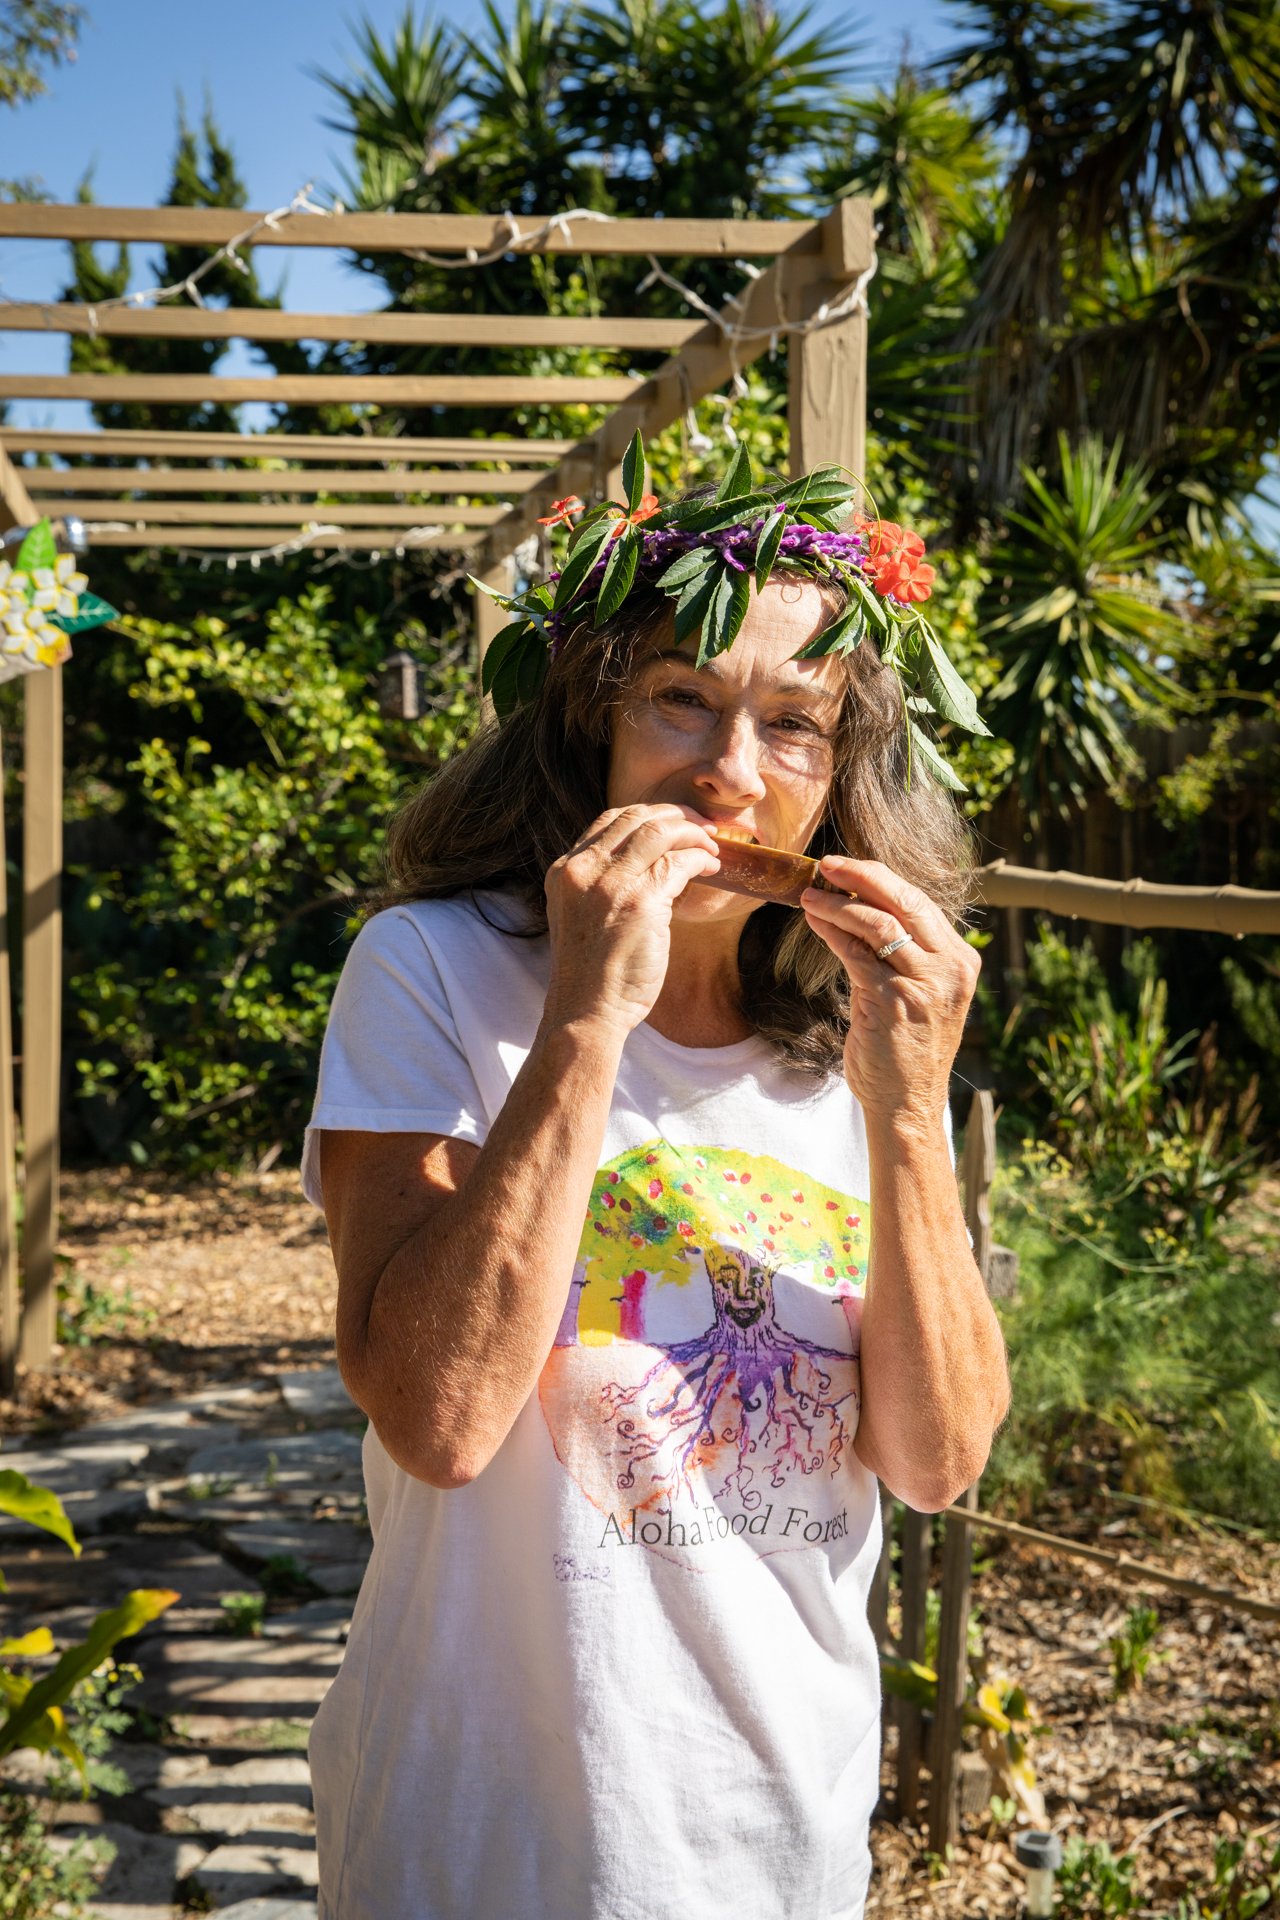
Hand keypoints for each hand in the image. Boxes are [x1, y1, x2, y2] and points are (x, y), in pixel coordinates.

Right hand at [544, 804, 720, 1035]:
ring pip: (660, 832)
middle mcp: (583, 870)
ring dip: (693, 833)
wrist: (587, 1012)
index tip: (673, 824)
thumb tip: (648, 862)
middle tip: (702, 827)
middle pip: (635, 817)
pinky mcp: (641, 901)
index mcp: (564, 871)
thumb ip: (601, 884)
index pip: (608, 820)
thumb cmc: (591, 974)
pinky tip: (713, 868)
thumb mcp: (581, 915)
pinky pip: (680, 862)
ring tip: (712, 845)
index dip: (647, 816)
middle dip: (676, 815)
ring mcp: (611, 883)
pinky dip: (701, 858)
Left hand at [800, 857, 980, 1131]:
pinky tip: (812, 920)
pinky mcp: (892, 1000)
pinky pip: (856, 953)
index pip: (920, 903)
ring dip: (838, 903)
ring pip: (878, 922)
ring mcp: (924, 984)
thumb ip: (905, 955)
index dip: (881, 879)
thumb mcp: (919, 994)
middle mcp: (949, 968)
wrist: (906, 1103)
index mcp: (960, 961)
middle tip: (827, 864)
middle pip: (904, 901)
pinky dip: (831, 931)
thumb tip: (864, 911)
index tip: (849, 867)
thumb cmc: (906, 1050)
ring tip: (808, 893)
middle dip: (862, 876)